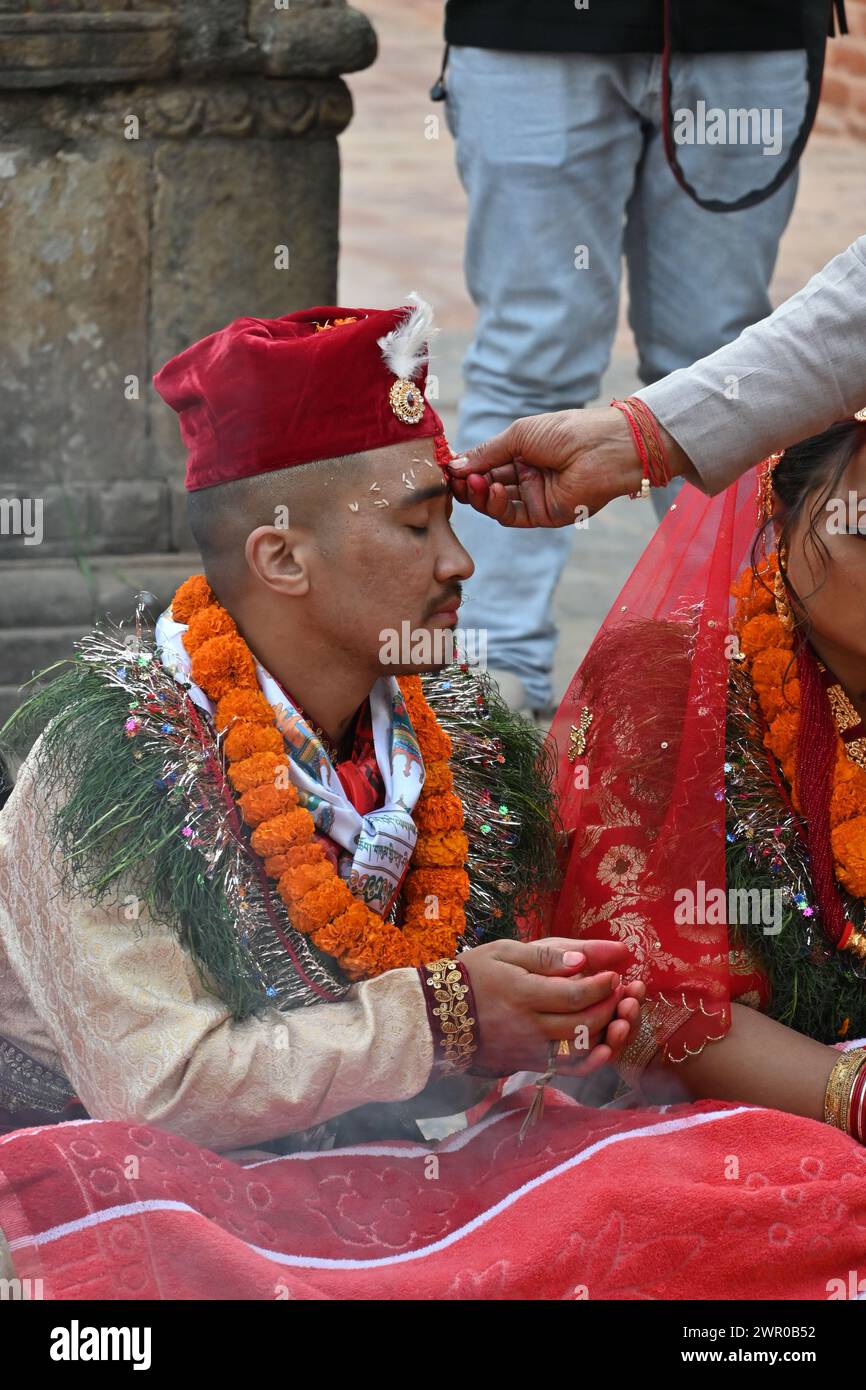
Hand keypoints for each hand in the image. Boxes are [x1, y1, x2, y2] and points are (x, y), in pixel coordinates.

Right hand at [448, 406, 691, 527]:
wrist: (604, 449)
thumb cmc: (567, 432)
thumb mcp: (519, 435)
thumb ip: (487, 453)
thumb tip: (455, 466)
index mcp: (522, 452)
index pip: (486, 463)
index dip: (466, 465)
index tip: (447, 465)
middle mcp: (526, 475)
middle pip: (486, 484)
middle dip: (468, 482)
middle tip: (454, 478)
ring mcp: (533, 496)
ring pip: (494, 503)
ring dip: (478, 494)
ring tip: (472, 482)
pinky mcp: (542, 515)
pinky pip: (509, 515)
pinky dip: (495, 505)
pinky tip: (490, 489)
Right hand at [461, 936, 643, 1078]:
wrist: (438, 1016)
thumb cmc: (474, 975)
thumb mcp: (505, 952)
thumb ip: (547, 955)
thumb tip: (586, 959)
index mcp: (522, 994)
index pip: (575, 995)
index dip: (603, 985)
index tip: (615, 973)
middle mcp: (529, 1027)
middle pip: (584, 1023)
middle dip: (612, 1006)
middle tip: (624, 991)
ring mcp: (530, 1050)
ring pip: (581, 1049)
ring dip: (609, 1032)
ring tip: (620, 1014)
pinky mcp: (530, 1064)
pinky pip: (569, 1068)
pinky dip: (593, 1061)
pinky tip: (607, 1047)